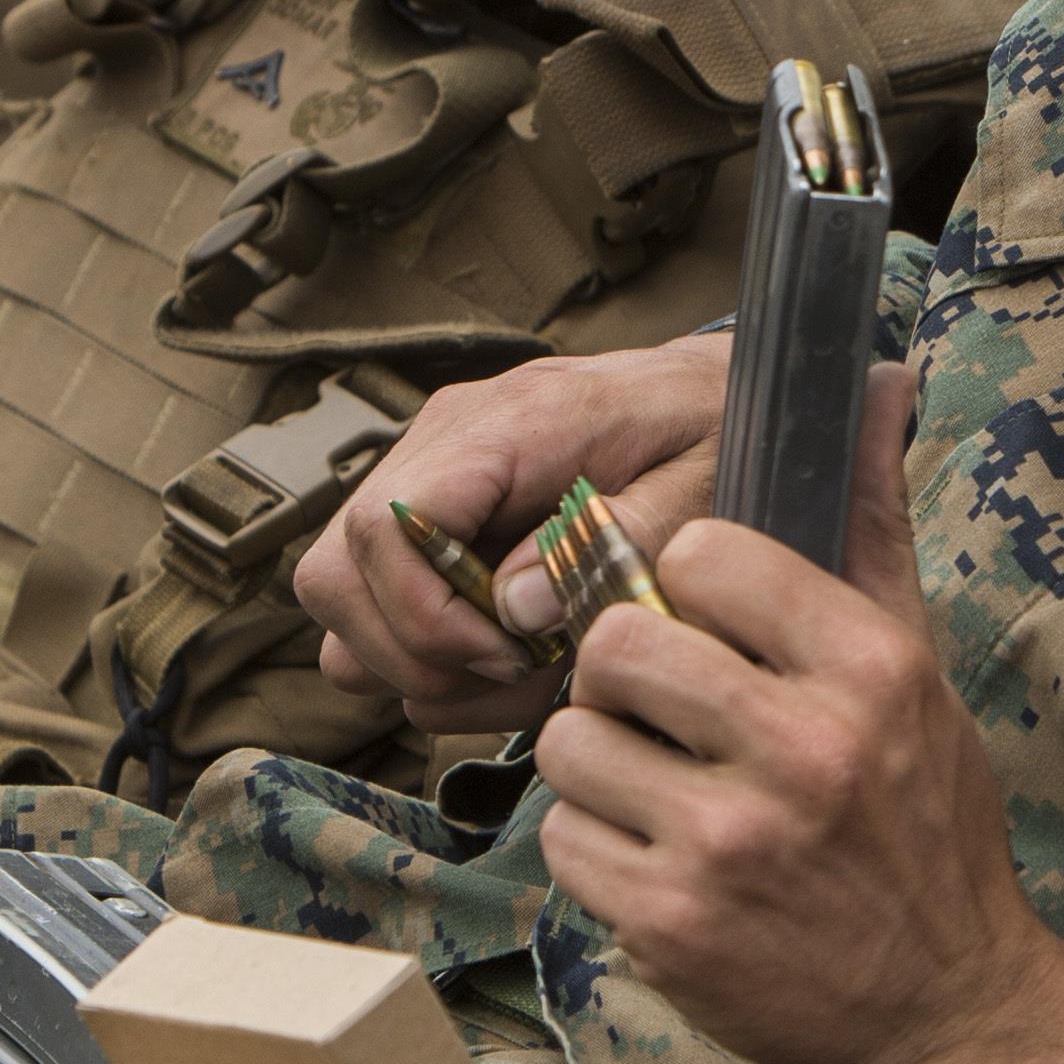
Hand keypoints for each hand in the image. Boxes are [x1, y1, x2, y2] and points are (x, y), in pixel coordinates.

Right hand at [291, 334, 730, 728]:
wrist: (727, 389)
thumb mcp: (705, 479)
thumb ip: (623, 535)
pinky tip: (517, 658)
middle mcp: (445, 444)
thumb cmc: (719, 428)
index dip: (428, 618)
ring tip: (526, 673)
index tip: (512, 656)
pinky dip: (434, 658)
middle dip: (416, 656)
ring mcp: (430, 481)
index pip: (387, 527)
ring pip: (342, 601)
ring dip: (422, 667)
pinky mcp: (438, 520)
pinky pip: (378, 609)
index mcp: (509, 423)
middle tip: (518, 675)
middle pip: (336, 573)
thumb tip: (515, 607)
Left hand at [531, 366, 1063, 1063]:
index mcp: (868, 669)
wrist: (944, 1017)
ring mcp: (730, 841)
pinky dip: (596, 848)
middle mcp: (801, 748)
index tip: (701, 623)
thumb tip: (880, 386)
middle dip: (622, 677)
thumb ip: (872, 536)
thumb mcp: (920, 677)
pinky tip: (657, 860)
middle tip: (662, 714)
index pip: (704, 553)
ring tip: (659, 791)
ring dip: (599, 764)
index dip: (682, 583)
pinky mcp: (670, 922)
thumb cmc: (927, 834)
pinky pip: (566, 838)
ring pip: (571, 741)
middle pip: (615, 644)